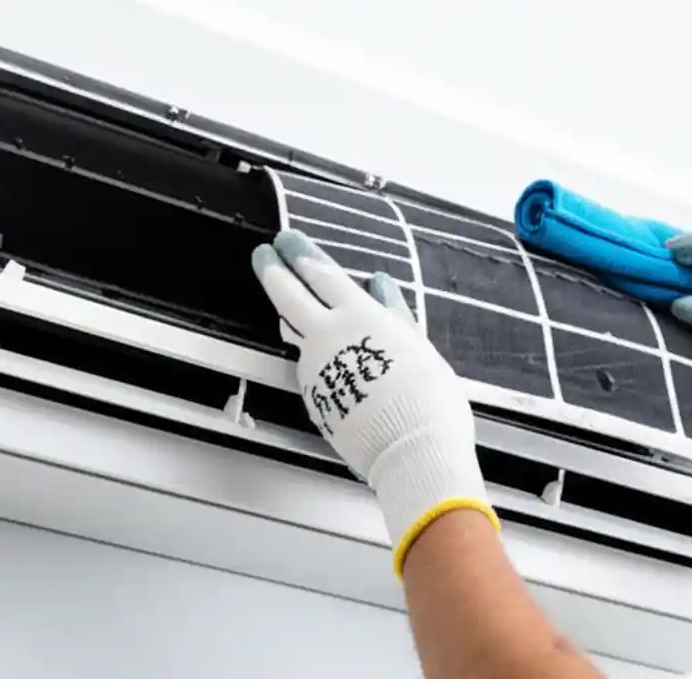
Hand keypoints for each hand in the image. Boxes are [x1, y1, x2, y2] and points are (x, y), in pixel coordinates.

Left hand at [251, 230, 497, 575]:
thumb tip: (380, 286)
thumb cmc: (426, 400)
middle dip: (273, 270)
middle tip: (264, 254)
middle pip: (288, 295)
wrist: (412, 452)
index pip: (320, 274)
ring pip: (293, 331)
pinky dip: (313, 352)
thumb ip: (393, 314)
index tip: (287, 239)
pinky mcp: (314, 396)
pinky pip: (308, 365)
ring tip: (290, 300)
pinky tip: (325, 353)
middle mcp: (329, 337)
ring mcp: (316, 368)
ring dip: (288, 311)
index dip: (300, 253)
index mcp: (359, 316)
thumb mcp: (417, 346)